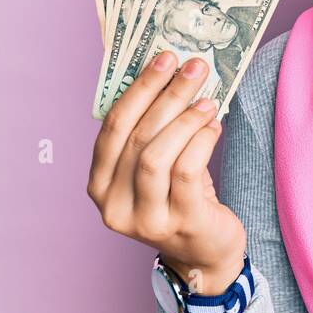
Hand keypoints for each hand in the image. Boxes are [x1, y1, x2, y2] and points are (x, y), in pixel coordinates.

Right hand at [87, 52, 245, 296]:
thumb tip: (171, 74)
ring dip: (185, 118)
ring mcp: (146, 219)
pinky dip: (201, 141)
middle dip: (167, 95)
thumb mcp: (156, 168)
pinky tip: (213, 126)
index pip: (112, 127)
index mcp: (99, 185)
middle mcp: (114, 205)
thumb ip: (152, 132)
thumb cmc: (179, 199)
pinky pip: (187, 171)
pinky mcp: (181, 223)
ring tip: (207, 99)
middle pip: (137, 137)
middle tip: (193, 67)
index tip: (163, 59)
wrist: (205, 254)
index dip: (138, 89)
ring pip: (157, 155)